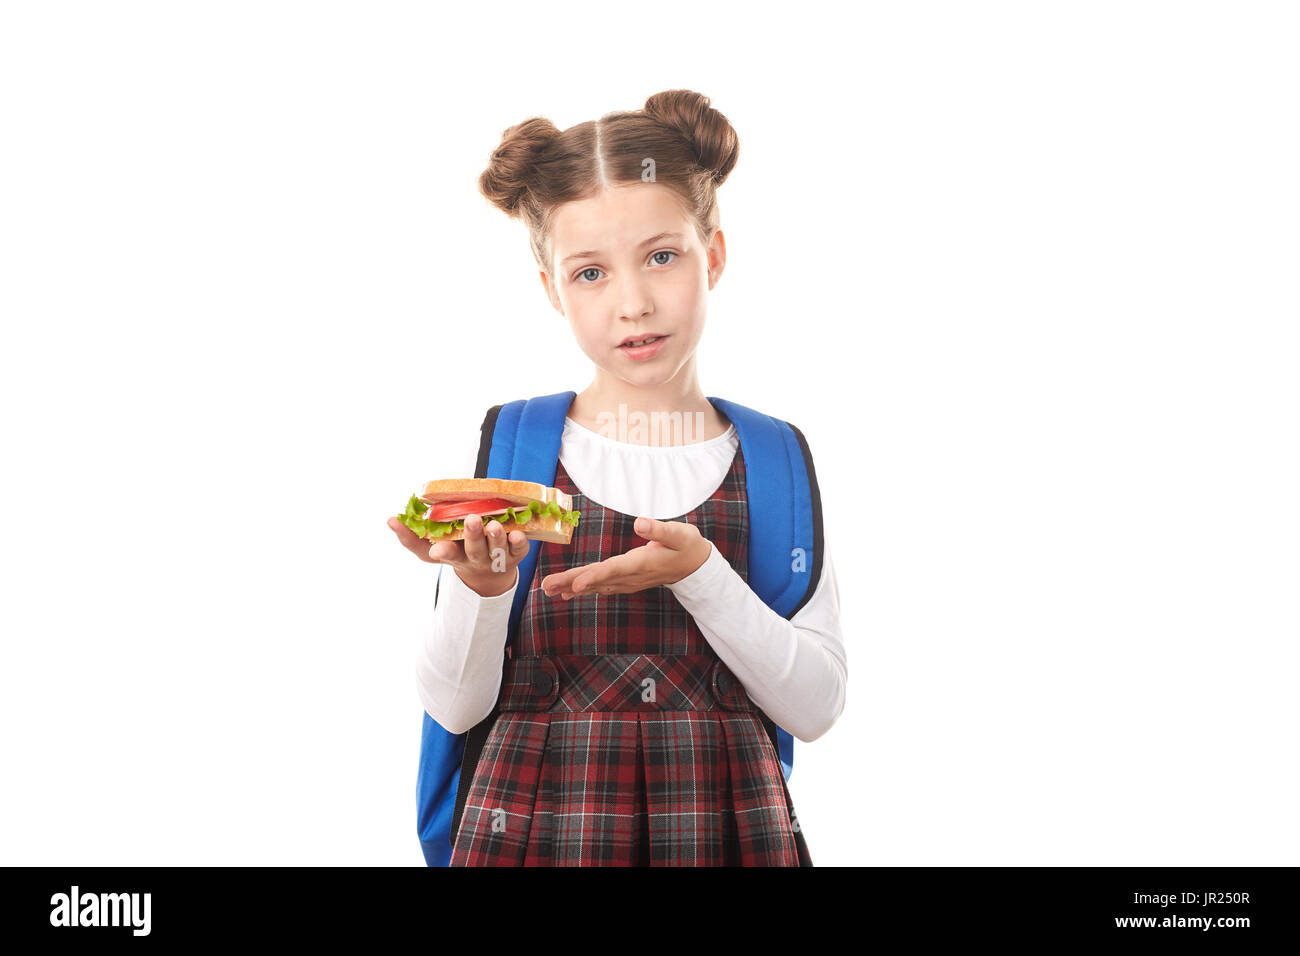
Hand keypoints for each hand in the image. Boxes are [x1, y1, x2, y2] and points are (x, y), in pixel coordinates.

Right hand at [387, 512, 529, 596]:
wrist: (487, 572)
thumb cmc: (455, 550)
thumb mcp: (430, 549)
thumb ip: (411, 537)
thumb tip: (391, 520)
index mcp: (454, 555)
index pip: (446, 554)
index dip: (442, 551)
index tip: (438, 549)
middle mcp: (476, 557)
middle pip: (475, 549)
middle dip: (474, 535)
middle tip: (473, 520)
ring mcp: (497, 557)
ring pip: (498, 549)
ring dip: (497, 537)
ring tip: (496, 524)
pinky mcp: (515, 554)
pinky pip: (520, 550)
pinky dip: (519, 542)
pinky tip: (518, 533)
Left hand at [540, 517, 711, 599]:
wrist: (694, 566)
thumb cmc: (687, 546)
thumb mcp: (680, 534)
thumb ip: (660, 530)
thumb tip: (640, 523)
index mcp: (641, 563)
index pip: (613, 570)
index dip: (593, 577)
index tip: (575, 585)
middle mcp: (631, 576)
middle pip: (597, 580)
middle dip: (571, 583)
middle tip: (546, 586)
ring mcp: (628, 581)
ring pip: (596, 584)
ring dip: (571, 587)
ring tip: (548, 589)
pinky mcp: (625, 581)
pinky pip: (601, 586)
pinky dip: (582, 589)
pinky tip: (566, 593)